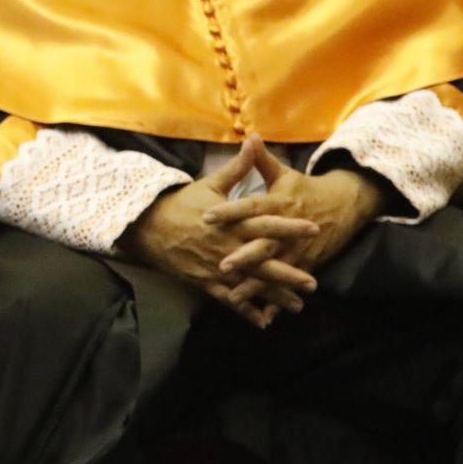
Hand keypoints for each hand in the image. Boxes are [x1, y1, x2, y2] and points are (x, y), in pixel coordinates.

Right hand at [120, 140, 320, 328]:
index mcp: (232, 222)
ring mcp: (217, 266)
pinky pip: (228, 298)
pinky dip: (245, 310)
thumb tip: (253, 141)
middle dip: (290, 273)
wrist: (148, 226)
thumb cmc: (181, 203)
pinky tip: (263, 322)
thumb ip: (237, 168)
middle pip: (264, 261)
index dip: (290, 227)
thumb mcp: (209, 184)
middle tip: (314, 284)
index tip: (314, 229)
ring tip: (297, 305)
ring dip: (274, 296)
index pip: (267, 223)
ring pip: (251, 284)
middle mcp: (227, 246)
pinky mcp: (205, 280)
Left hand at [205, 140, 383, 300]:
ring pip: (275, 269)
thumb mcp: (284, 173)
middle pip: (263, 242)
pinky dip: (279, 301)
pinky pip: (290, 284)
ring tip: (235, 297)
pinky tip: (265, 317)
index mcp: (279, 201)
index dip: (229, 210)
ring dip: (257, 284)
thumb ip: (261, 160)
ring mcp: (298, 248)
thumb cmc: (305, 188)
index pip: (250, 205)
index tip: (206, 215)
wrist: (345, 204)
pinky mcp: (308, 263)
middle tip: (222, 265)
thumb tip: (249, 136)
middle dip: (244, 256)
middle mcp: (287, 227)